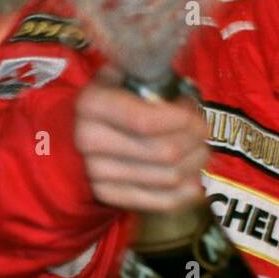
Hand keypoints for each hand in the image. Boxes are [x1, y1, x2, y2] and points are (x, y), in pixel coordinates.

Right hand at [75, 65, 208, 212]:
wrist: (75, 133)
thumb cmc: (111, 99)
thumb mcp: (121, 76)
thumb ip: (150, 79)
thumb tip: (188, 94)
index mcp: (92, 104)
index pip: (146, 121)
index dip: (182, 119)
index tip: (195, 113)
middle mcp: (89, 141)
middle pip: (164, 152)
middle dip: (195, 140)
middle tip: (203, 131)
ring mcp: (97, 174)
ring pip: (169, 177)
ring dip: (196, 163)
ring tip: (200, 148)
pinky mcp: (109, 196)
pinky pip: (163, 202)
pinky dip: (188, 189)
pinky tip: (193, 173)